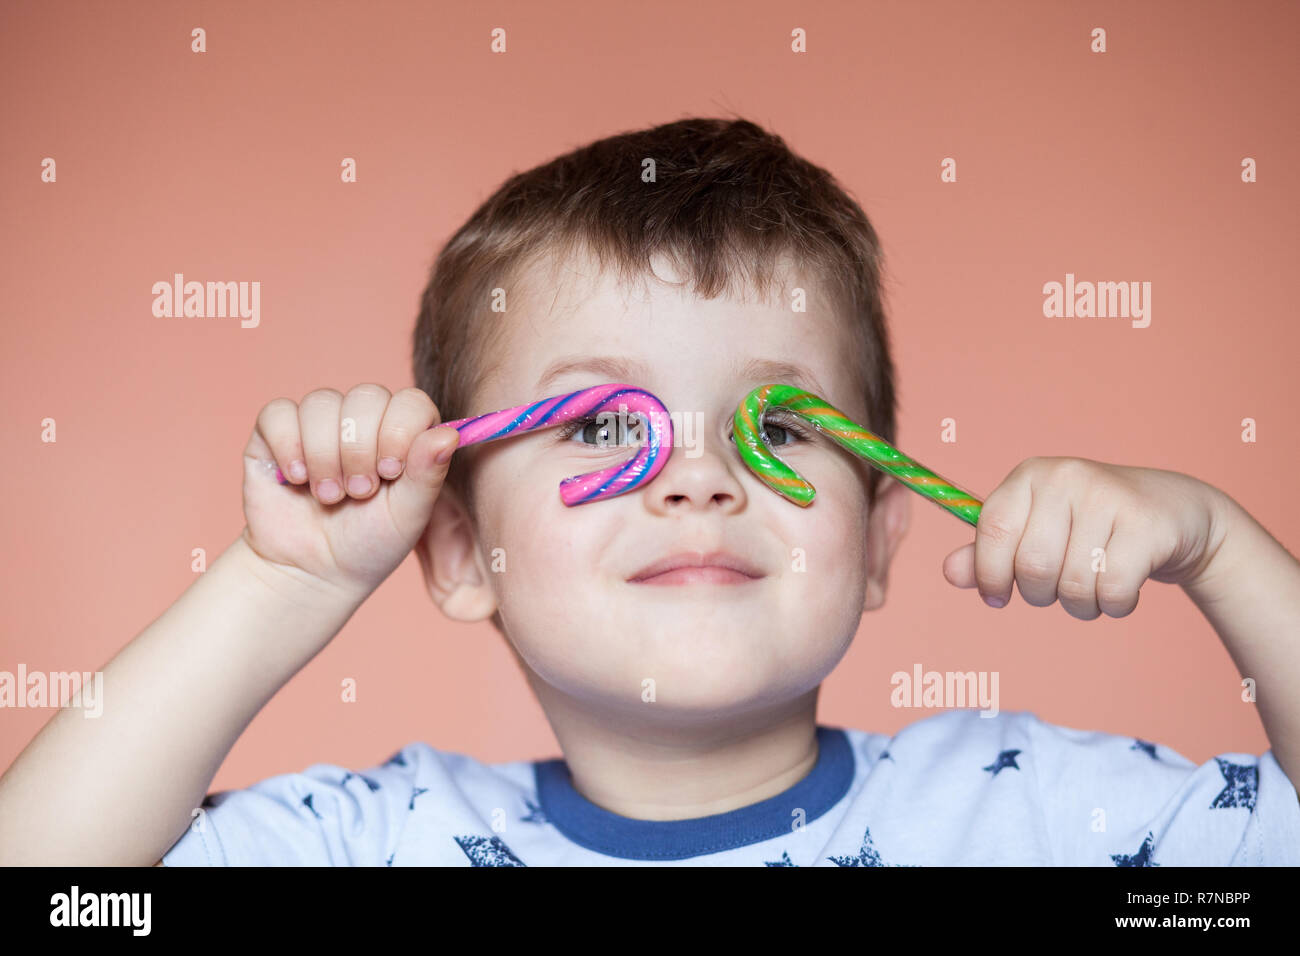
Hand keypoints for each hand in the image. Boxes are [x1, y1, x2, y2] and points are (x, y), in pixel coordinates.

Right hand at [240, 384, 459, 601]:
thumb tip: (450, 435)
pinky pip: (278, 413)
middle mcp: (362, 421)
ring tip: (329, 496)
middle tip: (359, 492)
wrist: (313, 572)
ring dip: (325, 454)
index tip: (391, 472)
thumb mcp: (407, 515)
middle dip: (360, 450)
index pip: (410, 401)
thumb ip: (428, 473)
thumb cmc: (369, 543)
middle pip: (366, 396)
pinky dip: (288, 445)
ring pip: (321, 403)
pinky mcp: (276, 433)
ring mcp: (319, 424)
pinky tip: (296, 479)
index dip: (400, 430)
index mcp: (402, 433)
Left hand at [942, 457, 1228, 617]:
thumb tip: (949, 572)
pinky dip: (1114, 606)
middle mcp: (1065, 477)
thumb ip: (989, 553)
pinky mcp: (1145, 525)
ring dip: (1080, 605)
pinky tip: (1123, 589)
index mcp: (1029, 476)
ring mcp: (1107, 497)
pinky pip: (1112, 591)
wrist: (1176, 512)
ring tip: (1093, 588)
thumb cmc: (1091, 527)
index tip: (996, 597)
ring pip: (1071, 584)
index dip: (988, 575)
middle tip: (1058, 588)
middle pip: (1031, 566)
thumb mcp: (1035, 531)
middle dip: (1040, 594)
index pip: (991, 531)